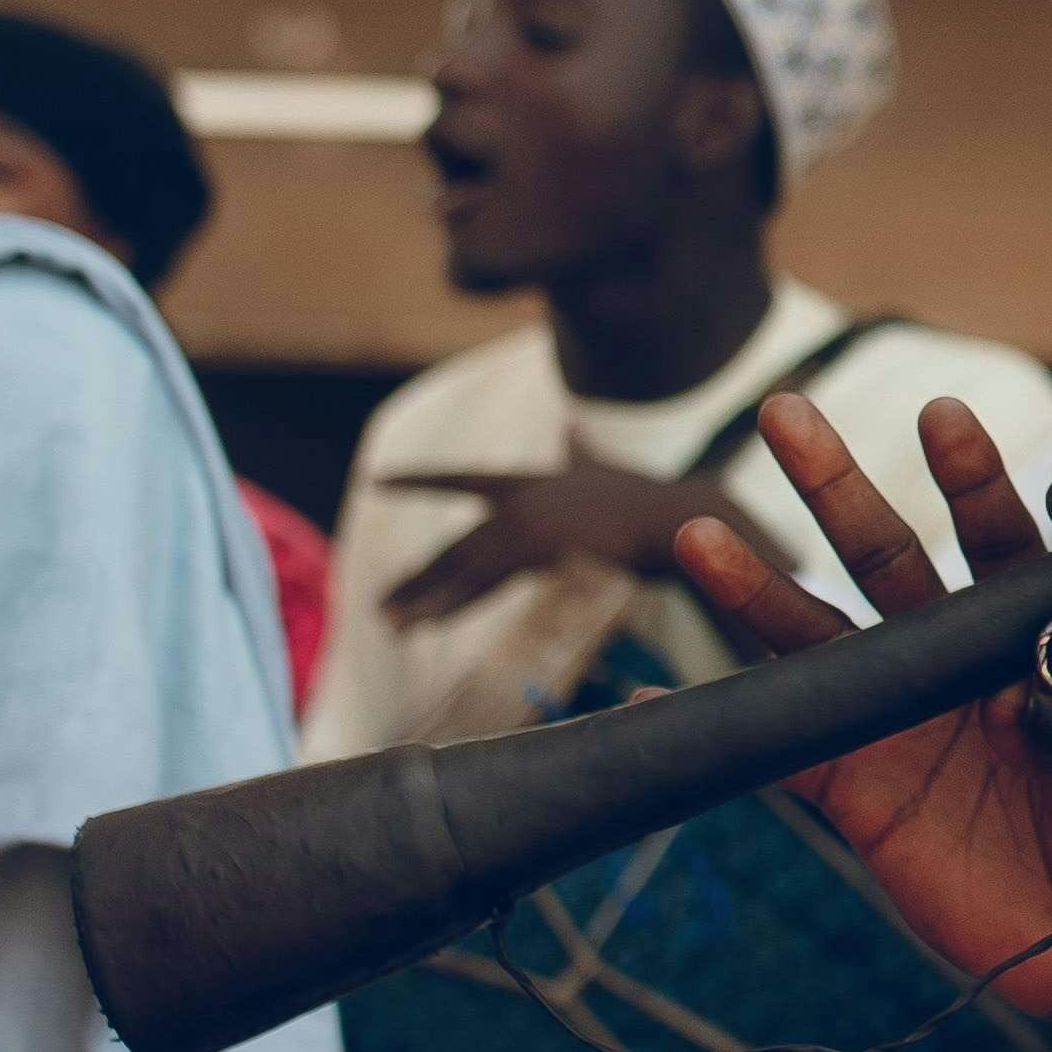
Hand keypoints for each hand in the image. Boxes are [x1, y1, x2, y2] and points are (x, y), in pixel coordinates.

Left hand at [379, 459, 731, 625]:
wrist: (674, 519)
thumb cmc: (647, 502)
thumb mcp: (603, 469)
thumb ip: (579, 452)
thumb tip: (569, 427)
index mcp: (530, 480)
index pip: (461, 480)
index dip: (420, 481)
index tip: (377, 479)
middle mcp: (518, 500)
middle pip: (455, 542)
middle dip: (417, 576)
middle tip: (382, 603)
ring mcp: (523, 521)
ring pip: (460, 567)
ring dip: (423, 599)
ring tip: (390, 623)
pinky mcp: (533, 546)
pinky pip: (480, 582)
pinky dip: (449, 605)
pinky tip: (423, 624)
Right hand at [674, 394, 1051, 1042]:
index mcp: (1021, 634)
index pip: (995, 540)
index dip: (971, 482)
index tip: (944, 418)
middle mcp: (947, 657)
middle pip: (884, 554)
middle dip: (835, 483)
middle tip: (785, 411)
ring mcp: (893, 717)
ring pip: (814, 632)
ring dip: (753, 585)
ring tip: (699, 536)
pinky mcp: (855, 788)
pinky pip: (778, 752)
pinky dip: (719, 722)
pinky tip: (650, 691)